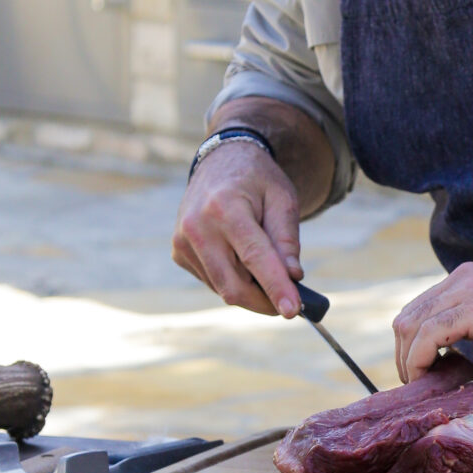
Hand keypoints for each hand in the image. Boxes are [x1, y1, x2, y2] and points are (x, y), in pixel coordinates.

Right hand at [173, 145, 303, 317]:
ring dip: (251, 289)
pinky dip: (234, 279)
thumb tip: (292, 277)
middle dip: (264, 301)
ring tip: (266, 265)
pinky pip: (213, 281)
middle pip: (233, 285)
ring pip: (223, 288)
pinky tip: (240, 256)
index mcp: (225, 207)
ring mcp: (182, 241)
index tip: (294, 310)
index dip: (275, 287)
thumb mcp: (282, 198)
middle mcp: (197, 226)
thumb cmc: (257, 180)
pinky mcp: (179, 253)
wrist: (220, 162)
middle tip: (290, 302)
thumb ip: (287, 239)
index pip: (254, 257)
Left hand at [393, 261, 472, 382]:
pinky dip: (418, 359)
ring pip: (409, 324)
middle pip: (406, 318)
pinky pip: (428, 333)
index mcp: (468, 285)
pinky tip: (429, 379)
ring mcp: (467, 288)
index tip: (423, 380)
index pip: (420, 313)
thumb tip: (470, 399)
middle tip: (420, 390)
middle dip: (404, 358)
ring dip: (408, 362)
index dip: (411, 349)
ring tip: (424, 389)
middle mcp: (462, 280)